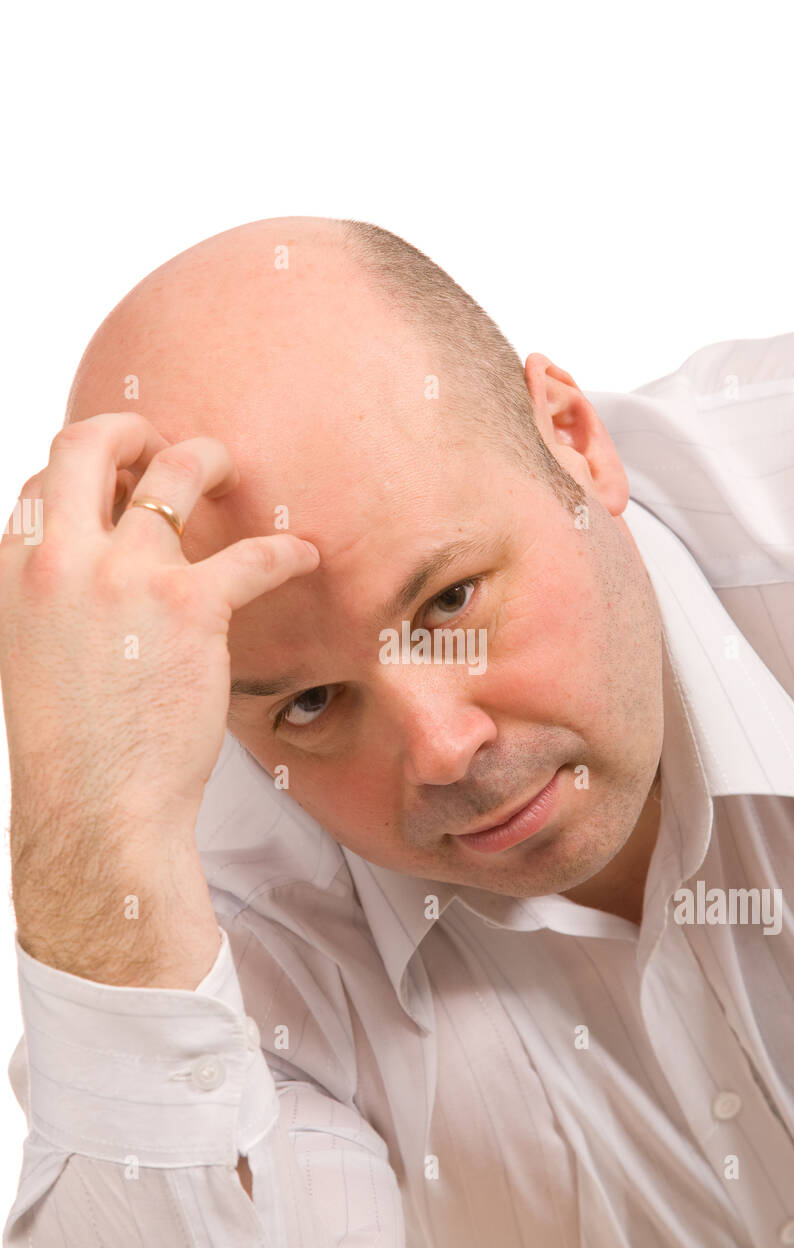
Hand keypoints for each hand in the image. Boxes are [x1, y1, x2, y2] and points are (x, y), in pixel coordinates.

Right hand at [0, 413, 318, 982]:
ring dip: (209, 461)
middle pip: (88, 444)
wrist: (97, 810)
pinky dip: (287, 551)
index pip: (43, 482)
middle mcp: (60, 558)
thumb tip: (89, 578)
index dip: (86, 474)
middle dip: (129, 428)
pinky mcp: (190, 604)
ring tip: (230, 472)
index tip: (117, 484)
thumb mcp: (30, 655)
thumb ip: (53, 602)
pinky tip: (303, 556)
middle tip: (160, 442)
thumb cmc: (74, 749)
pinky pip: (254, 553)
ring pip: (175, 472)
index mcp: (14, 571)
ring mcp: (124, 574)